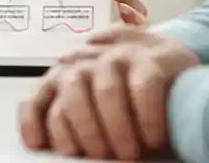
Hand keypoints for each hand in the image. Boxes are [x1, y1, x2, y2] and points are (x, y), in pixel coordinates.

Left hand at [17, 28, 199, 159]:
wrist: (173, 69)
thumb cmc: (127, 102)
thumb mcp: (92, 113)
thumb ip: (71, 124)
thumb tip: (52, 150)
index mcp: (61, 77)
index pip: (34, 100)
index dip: (36, 126)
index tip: (48, 148)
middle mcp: (85, 61)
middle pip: (72, 96)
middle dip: (86, 132)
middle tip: (102, 157)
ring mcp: (119, 55)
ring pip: (106, 90)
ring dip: (116, 129)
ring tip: (129, 154)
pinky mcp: (154, 57)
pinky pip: (144, 87)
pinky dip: (147, 117)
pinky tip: (153, 138)